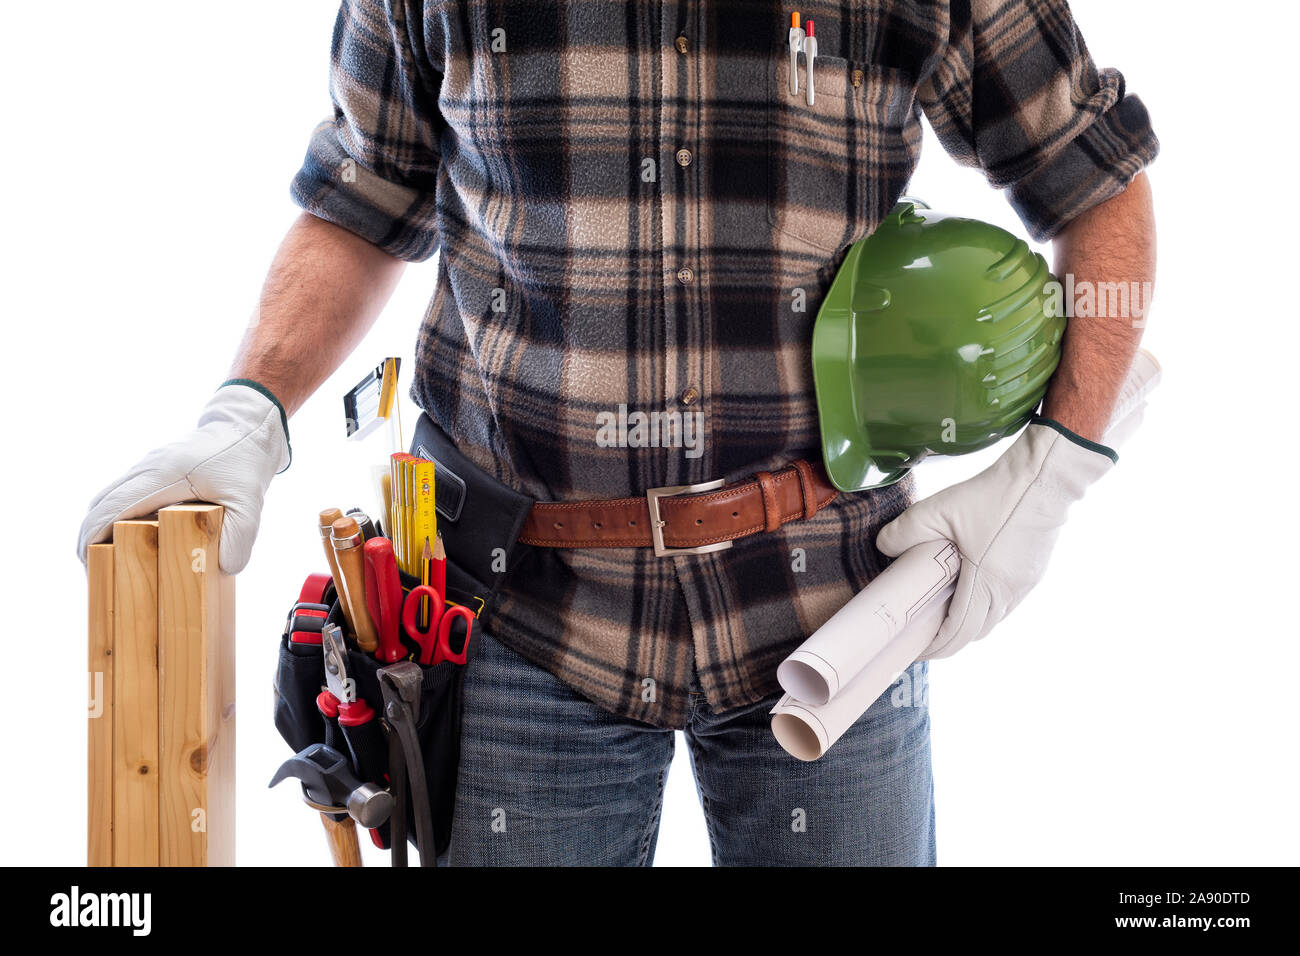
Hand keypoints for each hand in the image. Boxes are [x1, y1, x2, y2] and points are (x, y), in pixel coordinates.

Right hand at [77, 382, 289, 573]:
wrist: (246, 429)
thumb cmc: (246, 463)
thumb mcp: (251, 502)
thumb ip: (240, 536)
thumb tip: (223, 568)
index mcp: (163, 474)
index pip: (111, 507)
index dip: (93, 537)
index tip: (91, 565)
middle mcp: (146, 468)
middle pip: (98, 504)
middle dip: (88, 539)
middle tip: (97, 573)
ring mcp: (146, 467)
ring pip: (106, 499)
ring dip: (98, 528)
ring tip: (108, 563)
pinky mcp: (152, 471)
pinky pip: (122, 495)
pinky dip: (114, 518)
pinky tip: (128, 542)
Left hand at [876, 418, 1115, 659]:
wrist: (1043, 477)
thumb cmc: (994, 496)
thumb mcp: (938, 510)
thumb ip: (904, 531)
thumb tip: (884, 547)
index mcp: (986, 584)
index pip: (958, 633)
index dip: (935, 647)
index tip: (915, 650)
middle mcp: (1009, 593)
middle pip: (976, 632)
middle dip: (949, 641)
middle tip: (924, 636)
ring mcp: (1026, 585)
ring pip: (994, 620)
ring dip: (969, 626)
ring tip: (943, 618)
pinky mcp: (1034, 573)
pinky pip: (1007, 604)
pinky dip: (986, 609)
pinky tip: (971, 593)